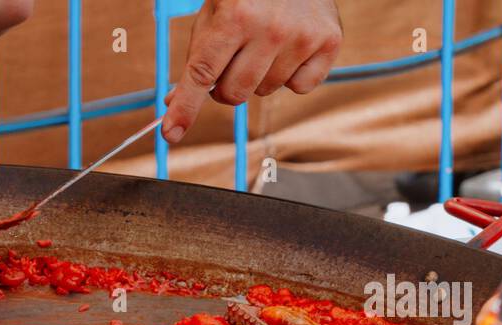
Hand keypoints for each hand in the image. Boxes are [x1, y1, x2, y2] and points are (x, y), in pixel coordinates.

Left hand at [162, 0, 340, 143]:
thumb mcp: (215, 14)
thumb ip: (197, 57)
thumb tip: (173, 102)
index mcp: (234, 15)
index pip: (202, 74)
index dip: (185, 107)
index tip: (172, 132)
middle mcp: (269, 28)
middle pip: (234, 94)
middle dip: (225, 87)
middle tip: (232, 61)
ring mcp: (302, 36)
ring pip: (265, 92)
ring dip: (260, 76)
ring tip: (266, 41)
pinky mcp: (329, 41)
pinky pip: (300, 87)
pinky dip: (293, 75)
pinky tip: (291, 45)